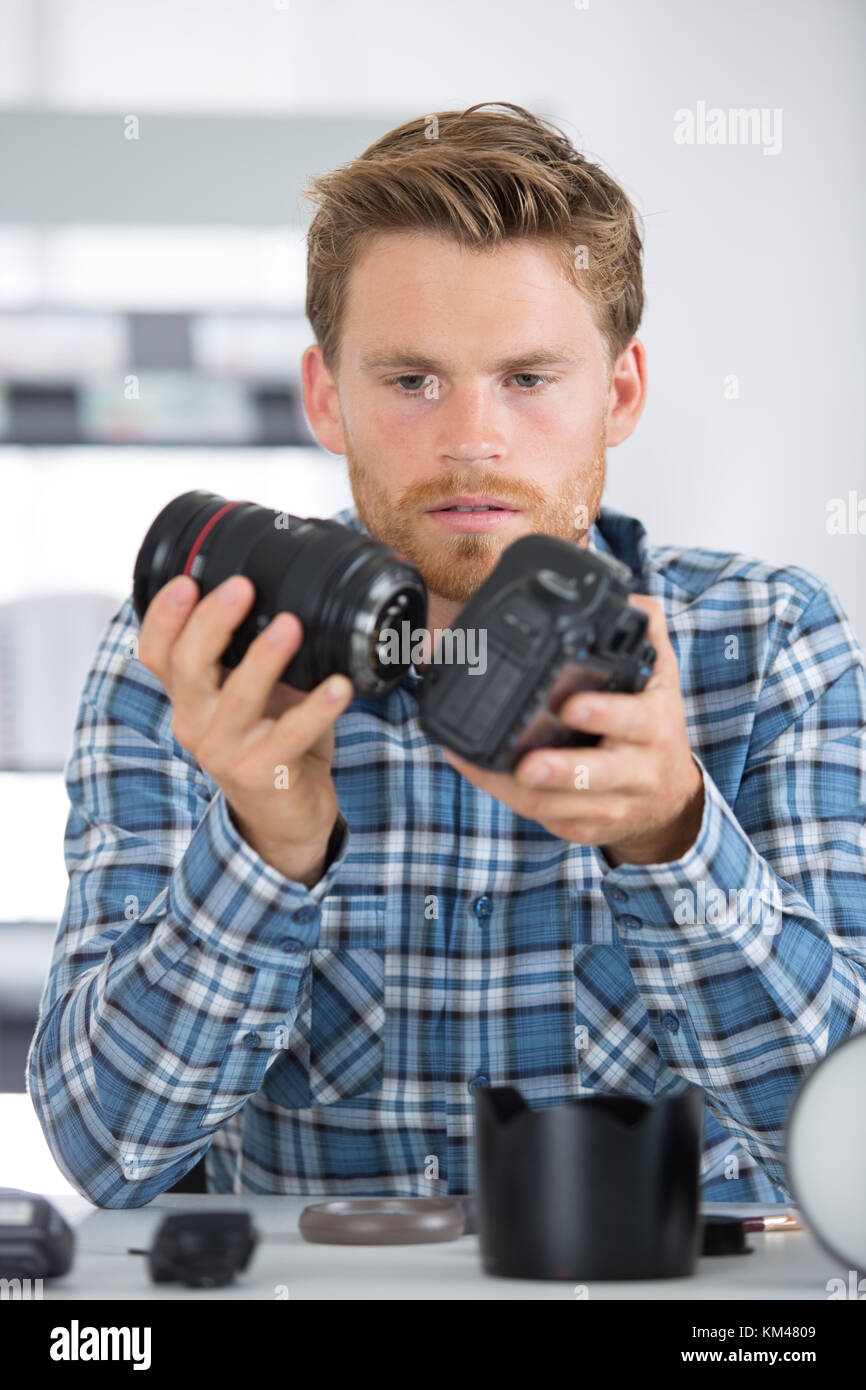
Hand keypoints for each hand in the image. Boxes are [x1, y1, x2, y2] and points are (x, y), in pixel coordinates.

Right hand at [137, 572, 353, 886]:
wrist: (289, 815)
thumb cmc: (274, 740)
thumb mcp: (253, 691)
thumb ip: (252, 650)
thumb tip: (285, 584)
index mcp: (190, 696)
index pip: (156, 653)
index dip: (163, 617)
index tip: (185, 580)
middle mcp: (197, 722)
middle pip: (187, 667)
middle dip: (212, 622)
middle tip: (243, 586)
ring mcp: (226, 752)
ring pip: (238, 697)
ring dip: (265, 657)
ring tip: (292, 625)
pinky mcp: (262, 775)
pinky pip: (291, 735)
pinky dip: (318, 708)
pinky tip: (340, 686)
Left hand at [441, 595, 704, 866]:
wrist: (669, 800)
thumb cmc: (653, 728)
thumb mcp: (661, 676)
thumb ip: (647, 630)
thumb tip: (628, 596)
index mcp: (654, 726)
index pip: (634, 720)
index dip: (604, 714)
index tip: (572, 706)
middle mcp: (637, 769)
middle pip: (598, 775)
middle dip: (561, 770)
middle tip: (528, 764)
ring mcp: (612, 805)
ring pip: (563, 804)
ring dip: (519, 789)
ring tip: (484, 766)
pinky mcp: (585, 827)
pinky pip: (544, 818)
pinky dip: (506, 796)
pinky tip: (477, 771)